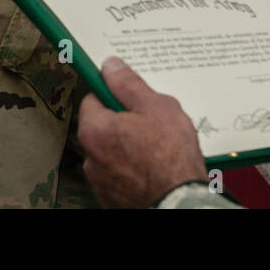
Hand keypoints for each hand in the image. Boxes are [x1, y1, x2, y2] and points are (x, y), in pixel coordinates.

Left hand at [77, 57, 208, 207]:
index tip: (129, 96)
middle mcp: (90, 158)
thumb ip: (128, 85)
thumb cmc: (170, 157)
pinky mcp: (112, 200)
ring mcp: (100, 182)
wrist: (180, 202)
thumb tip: (110, 66)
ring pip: (111, 154)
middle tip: (152, 123)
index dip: (114, 94)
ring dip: (127, 149)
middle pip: (102, 128)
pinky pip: (119, 176)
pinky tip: (154, 170)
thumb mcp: (155, 107)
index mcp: (94, 130)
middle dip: (123, 123)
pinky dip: (132, 171)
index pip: (92, 99)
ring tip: (157, 150)